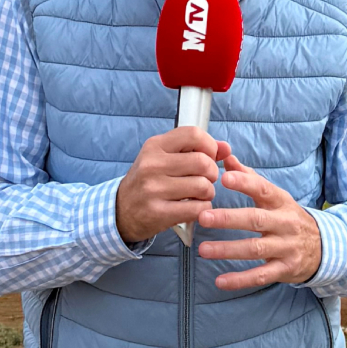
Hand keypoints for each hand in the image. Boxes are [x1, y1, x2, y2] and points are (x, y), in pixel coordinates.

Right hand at [116, 128, 230, 242]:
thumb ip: (196, 149)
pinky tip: (194, 207)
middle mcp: (152, 165)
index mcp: (154, 146)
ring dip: (208, 192)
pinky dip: (202, 208)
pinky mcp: (158, 212)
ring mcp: (153, 189)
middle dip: (212, 173)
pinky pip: (197, 208)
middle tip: (205, 179)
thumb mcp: (164, 158)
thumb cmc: (149, 181)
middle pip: (202, 162)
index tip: (209, 157)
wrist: (121, 210)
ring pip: (202, 186)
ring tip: (199, 194)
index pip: (193, 134)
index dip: (210, 146)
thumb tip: (226, 148)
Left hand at [195, 156, 321, 289]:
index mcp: (281, 202)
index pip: (263, 189)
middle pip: (256, 220)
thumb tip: (226, 157)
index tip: (224, 178)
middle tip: (203, 217)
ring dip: (228, 250)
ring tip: (203, 249)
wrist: (325, 247)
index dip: (245, 183)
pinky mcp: (285, 269)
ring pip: (255, 249)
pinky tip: (220, 281)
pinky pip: (261, 276)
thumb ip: (250, 177)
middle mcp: (285, 224)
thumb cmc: (288, 218)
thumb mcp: (275, 197)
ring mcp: (286, 248)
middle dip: (228, 218)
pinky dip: (240, 280)